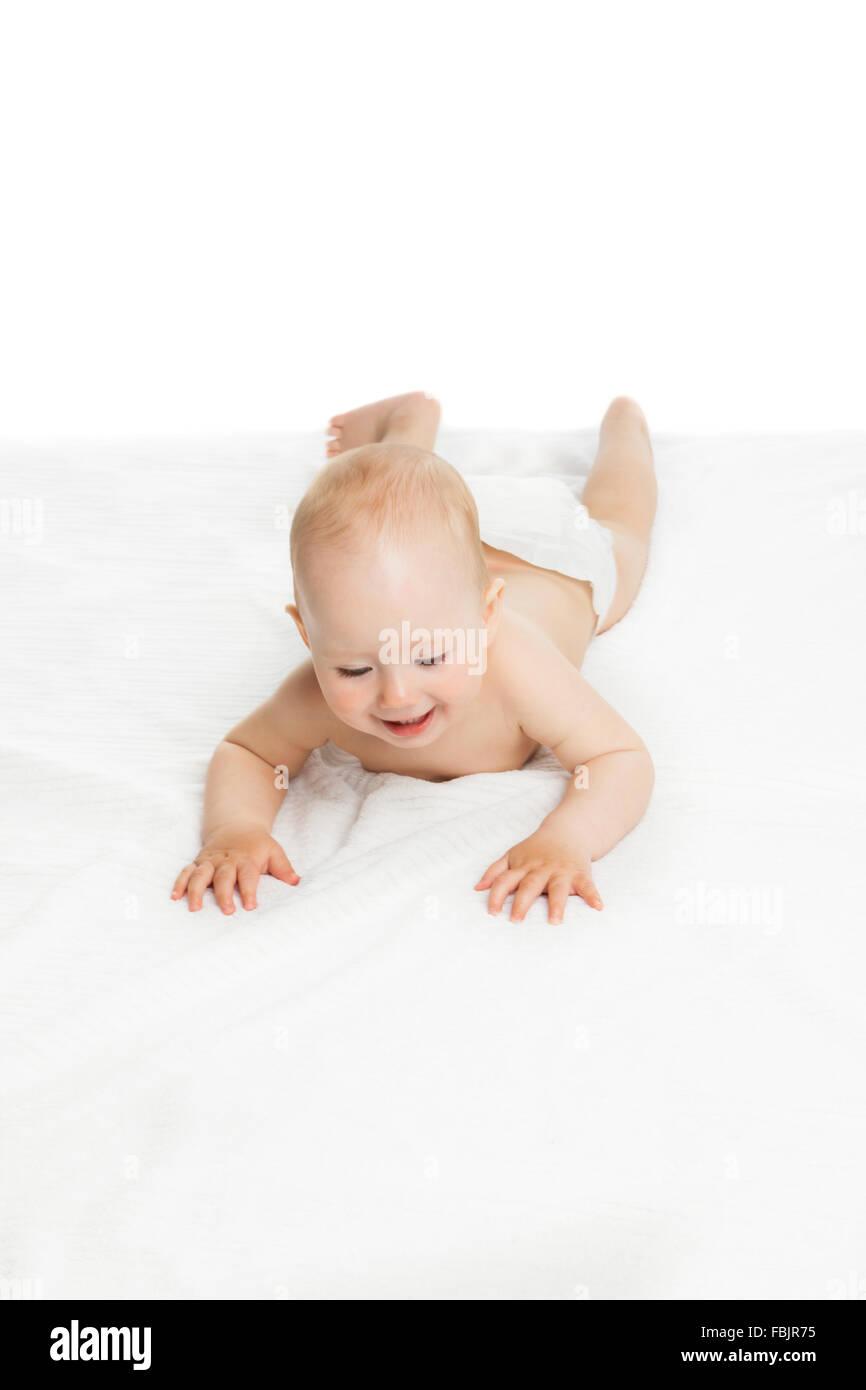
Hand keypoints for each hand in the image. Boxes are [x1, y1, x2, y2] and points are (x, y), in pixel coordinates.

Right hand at [171, 823, 299, 914]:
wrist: (236, 826)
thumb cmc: (258, 845)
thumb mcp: (274, 851)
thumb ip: (284, 868)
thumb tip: (296, 882)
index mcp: (247, 859)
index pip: (248, 875)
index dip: (249, 890)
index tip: (251, 906)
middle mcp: (226, 860)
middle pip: (223, 876)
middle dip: (223, 893)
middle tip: (227, 911)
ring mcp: (210, 861)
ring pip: (200, 874)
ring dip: (196, 890)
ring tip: (194, 908)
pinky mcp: (198, 862)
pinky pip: (186, 872)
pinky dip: (180, 883)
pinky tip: (175, 897)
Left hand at [473, 824, 602, 921]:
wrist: (567, 831)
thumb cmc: (536, 849)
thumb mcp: (513, 855)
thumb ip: (495, 872)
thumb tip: (477, 889)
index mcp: (522, 867)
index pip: (505, 880)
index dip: (496, 896)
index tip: (492, 913)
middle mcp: (541, 870)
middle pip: (529, 886)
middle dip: (522, 902)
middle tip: (516, 920)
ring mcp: (561, 872)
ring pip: (558, 888)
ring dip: (556, 904)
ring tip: (554, 921)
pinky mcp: (580, 874)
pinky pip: (588, 885)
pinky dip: (593, 895)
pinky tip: (598, 907)